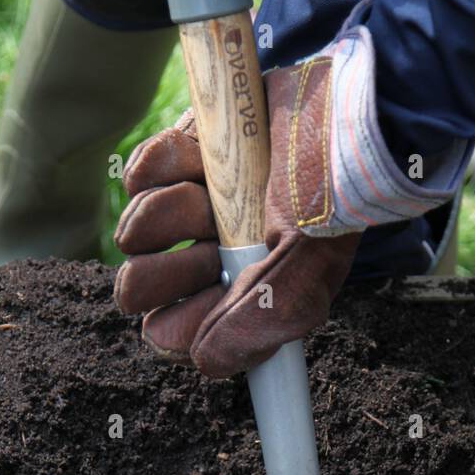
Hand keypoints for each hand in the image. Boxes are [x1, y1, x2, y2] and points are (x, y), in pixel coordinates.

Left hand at [113, 62, 361, 379]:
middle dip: (161, 274)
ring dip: (162, 215)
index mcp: (241, 298)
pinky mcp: (183, 156)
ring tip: (204, 197)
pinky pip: (139, 175)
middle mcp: (212, 258)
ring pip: (134, 232)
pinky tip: (191, 161)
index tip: (200, 307)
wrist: (340, 112)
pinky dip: (154, 168)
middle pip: (141, 288)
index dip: (175, 327)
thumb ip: (259, 321)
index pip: (176, 335)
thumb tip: (203, 362)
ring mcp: (194, 207)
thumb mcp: (306, 273)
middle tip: (202, 251)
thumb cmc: (329, 199)